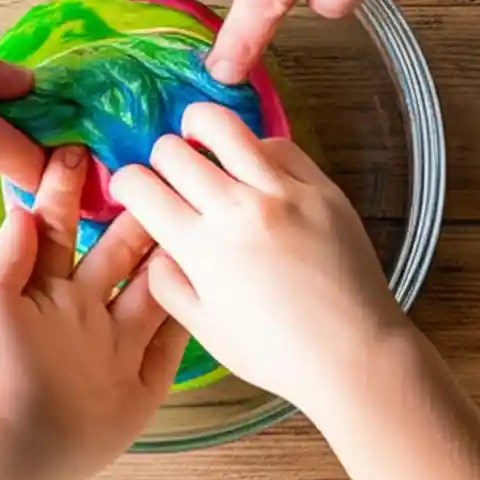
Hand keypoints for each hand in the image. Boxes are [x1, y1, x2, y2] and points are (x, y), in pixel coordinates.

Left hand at [0, 146, 187, 479]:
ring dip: (173, 256)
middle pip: (118, 253)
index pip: (60, 228)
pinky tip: (213, 280)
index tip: (79, 150)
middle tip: (164, 175)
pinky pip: (173, 342)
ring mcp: (115, 346)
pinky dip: (191, 313)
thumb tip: (21, 203)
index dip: (67, 191)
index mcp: (44, 290)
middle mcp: (83, 312)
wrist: (13, 446)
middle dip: (138, 215)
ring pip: (153, 291)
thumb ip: (10, 254)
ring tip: (198, 215)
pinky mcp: (142, 382)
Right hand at [110, 104, 407, 406]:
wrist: (354, 354)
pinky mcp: (320, 187)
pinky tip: (255, 167)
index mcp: (201, 248)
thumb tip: (156, 245)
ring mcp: (282, 192)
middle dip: (159, 159)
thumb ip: (167, 283)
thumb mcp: (204, 329)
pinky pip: (277, 143)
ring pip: (223, 126)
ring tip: (200, 140)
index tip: (132, 191)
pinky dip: (255, 148)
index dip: (125, 184)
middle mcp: (237, 208)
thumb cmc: (275, 353)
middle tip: (170, 176)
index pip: (140, 187)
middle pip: (173, 150)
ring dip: (200, 129)